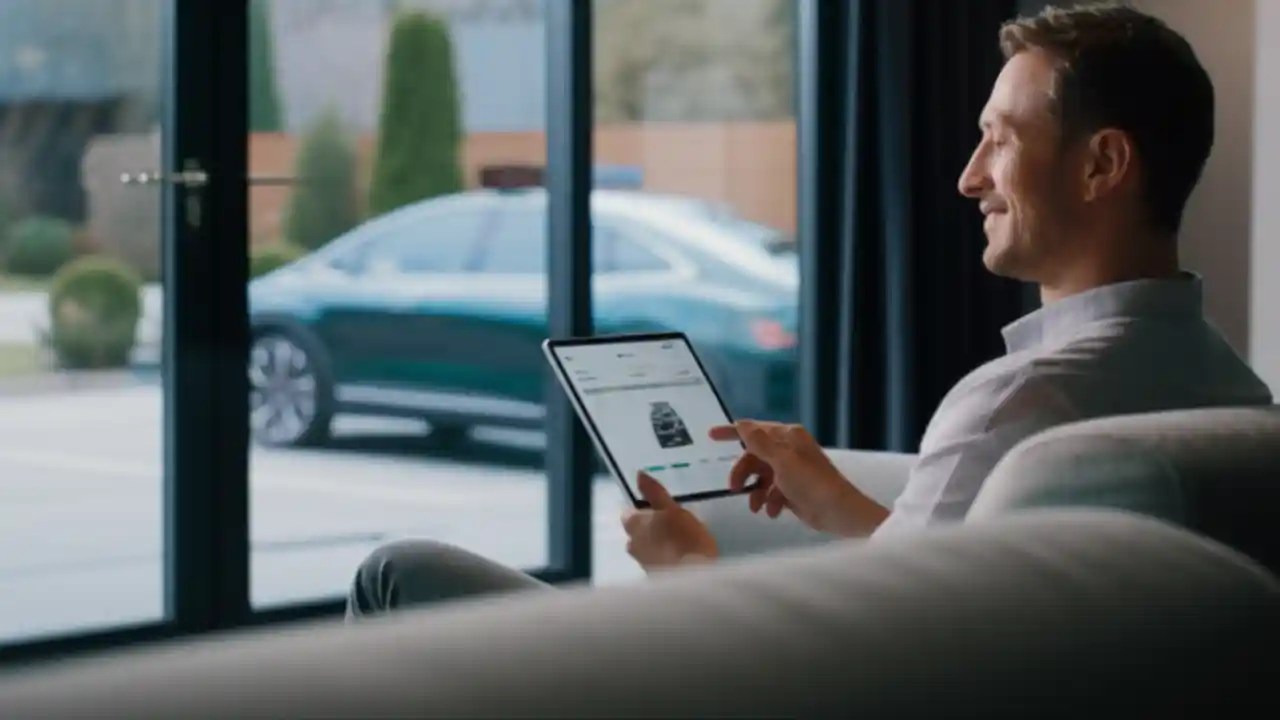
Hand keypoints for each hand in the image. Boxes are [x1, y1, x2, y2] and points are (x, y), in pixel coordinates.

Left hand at [621, 472, 717, 571]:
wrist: (695, 581)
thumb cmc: (686, 539)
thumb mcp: (674, 509)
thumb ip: (655, 493)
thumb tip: (638, 475)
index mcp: (634, 524)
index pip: (629, 513)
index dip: (642, 510)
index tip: (661, 510)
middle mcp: (632, 545)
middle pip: (636, 533)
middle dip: (649, 529)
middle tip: (673, 525)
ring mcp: (642, 565)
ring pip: (646, 549)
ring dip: (658, 545)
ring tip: (681, 543)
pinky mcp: (655, 580)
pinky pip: (657, 564)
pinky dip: (666, 560)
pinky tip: (682, 560)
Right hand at [710, 419, 885, 536]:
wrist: (838, 512)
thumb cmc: (812, 483)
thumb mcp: (782, 462)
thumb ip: (760, 443)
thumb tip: (742, 424)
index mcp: (787, 437)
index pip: (753, 430)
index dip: (731, 432)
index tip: (710, 436)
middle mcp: (788, 450)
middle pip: (753, 457)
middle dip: (743, 473)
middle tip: (734, 489)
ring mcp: (791, 470)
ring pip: (761, 477)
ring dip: (756, 492)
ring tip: (756, 508)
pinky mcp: (793, 490)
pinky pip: (771, 492)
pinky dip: (769, 501)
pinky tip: (772, 512)